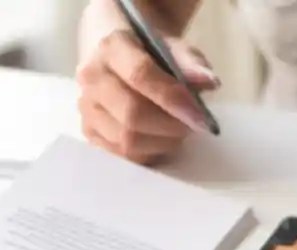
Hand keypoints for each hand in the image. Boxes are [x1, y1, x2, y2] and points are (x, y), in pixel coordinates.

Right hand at [75, 29, 218, 164]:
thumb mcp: (173, 47)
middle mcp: (91, 78)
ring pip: (126, 140)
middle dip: (170, 127)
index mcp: (112, 47)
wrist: (120, 58)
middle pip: (131, 114)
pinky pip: (122, 155)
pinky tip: (161, 139)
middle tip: (193, 126)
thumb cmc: (150, 52)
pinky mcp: (89, 132)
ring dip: (162, 142)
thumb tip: (209, 82)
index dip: (173, 99)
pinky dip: (149, 152)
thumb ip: (191, 62)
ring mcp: (87, 108)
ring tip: (178, 131)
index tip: (200, 116)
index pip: (140, 75)